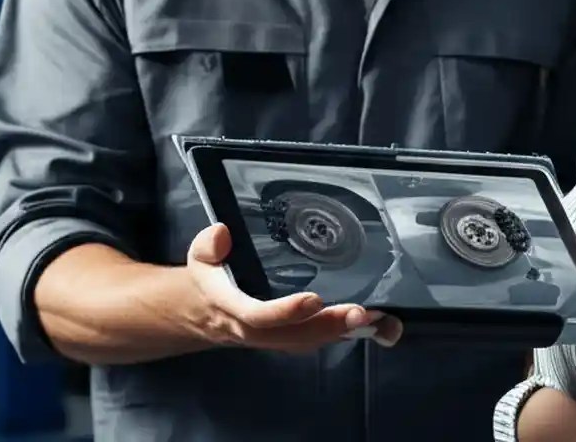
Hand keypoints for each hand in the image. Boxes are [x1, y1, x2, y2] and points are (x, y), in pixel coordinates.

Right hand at [185, 223, 403, 353]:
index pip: (258, 316)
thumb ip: (208, 246)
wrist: (202, 314)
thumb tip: (222, 233)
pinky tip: (370, 324)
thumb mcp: (199, 257)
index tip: (313, 299)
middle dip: (329, 325)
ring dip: (342, 331)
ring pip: (308, 342)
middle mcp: (254, 330)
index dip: (286, 312)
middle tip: (361, 312)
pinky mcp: (286, 339)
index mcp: (231, 308)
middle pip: (294, 336)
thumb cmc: (208, 279)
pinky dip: (343, 334)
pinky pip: (315, 342)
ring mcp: (272, 339)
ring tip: (377, 318)